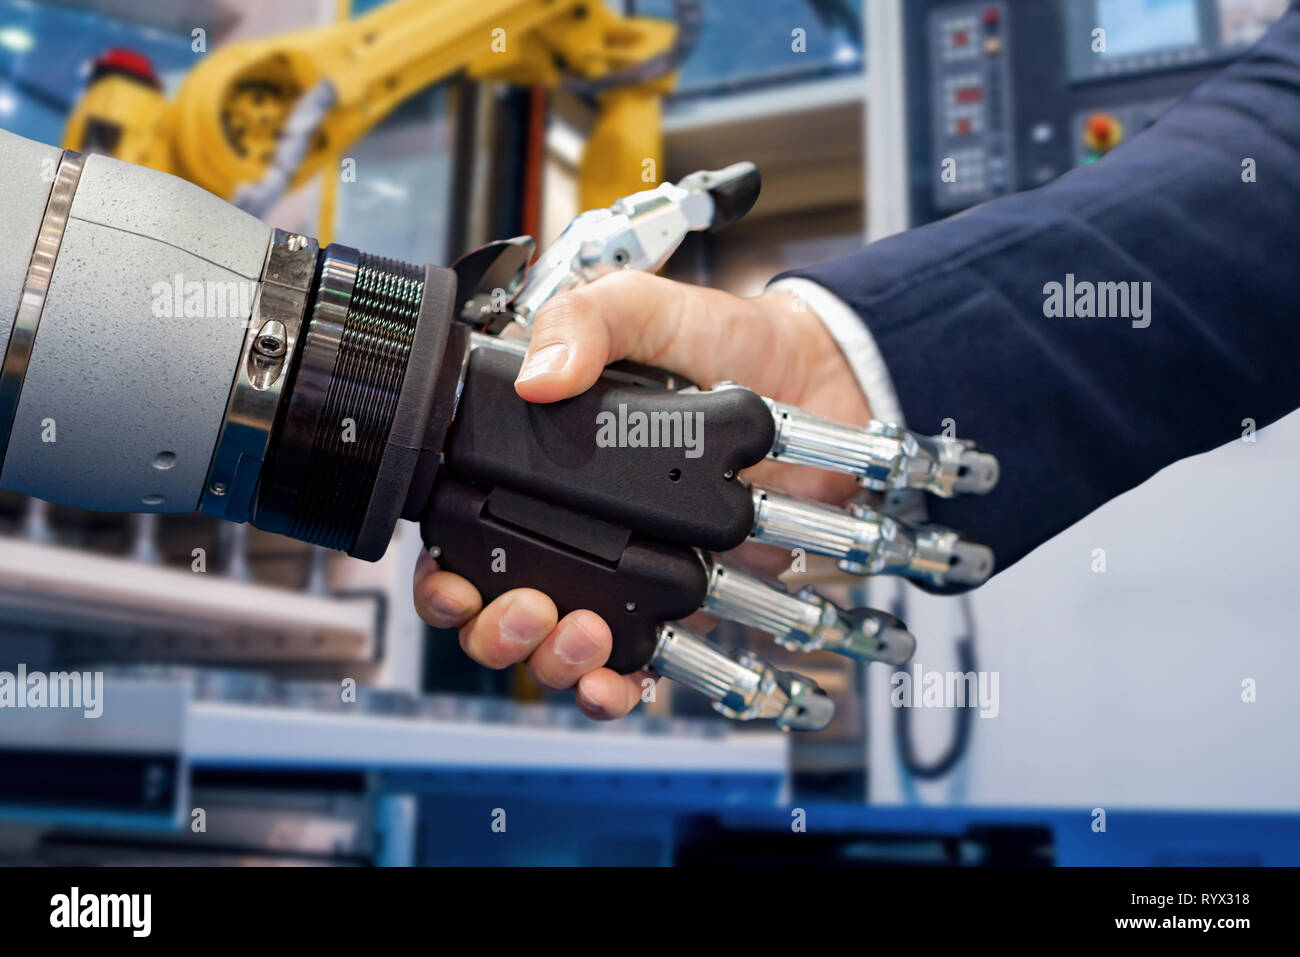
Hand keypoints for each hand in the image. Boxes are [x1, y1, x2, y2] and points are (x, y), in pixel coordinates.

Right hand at [412, 271, 870, 718]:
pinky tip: (614, 683)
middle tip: (528, 611)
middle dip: (493, 628)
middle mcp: (571, 523)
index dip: (443, 569)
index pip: (463, 529)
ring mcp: (622, 568)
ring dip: (552, 660)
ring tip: (582, 638)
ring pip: (554, 644)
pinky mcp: (675, 600)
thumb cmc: (729, 341)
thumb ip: (589, 322)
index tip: (454, 582)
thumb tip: (537, 379)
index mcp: (540, 460)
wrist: (823, 380)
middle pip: (494, 604)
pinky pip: (632, 663)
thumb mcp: (648, 308)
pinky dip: (613, 688)